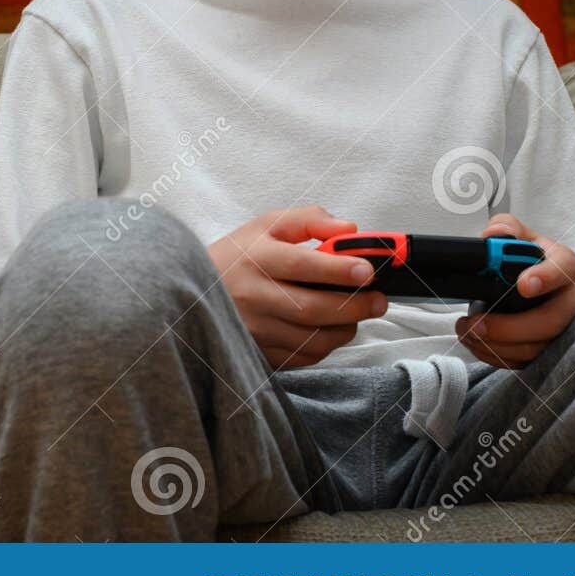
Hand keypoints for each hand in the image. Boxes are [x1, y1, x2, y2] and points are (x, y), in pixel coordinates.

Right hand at [207, 205, 387, 368]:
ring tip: (355, 313)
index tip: (367, 271)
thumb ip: (310, 220)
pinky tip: (330, 327)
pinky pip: (305, 356)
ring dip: (346, 327)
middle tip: (378, 300)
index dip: (339, 269)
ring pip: (314, 338)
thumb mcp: (268, 225)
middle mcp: (253, 296)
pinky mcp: (260, 353)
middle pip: (313, 308)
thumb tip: (349, 230)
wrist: (196, 292)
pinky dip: (327, 344)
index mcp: (256, 259)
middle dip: (355, 305)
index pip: (301, 265)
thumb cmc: (239, 255)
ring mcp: (255, 329)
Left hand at [456, 212, 574, 367]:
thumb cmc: (532, 259)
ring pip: (538, 348)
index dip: (545, 278)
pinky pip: (528, 361)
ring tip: (468, 332)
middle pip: (551, 322)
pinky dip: (498, 356)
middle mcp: (573, 299)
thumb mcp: (520, 236)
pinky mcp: (554, 350)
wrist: (542, 284)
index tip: (522, 285)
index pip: (562, 271)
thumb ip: (506, 227)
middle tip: (476, 324)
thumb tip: (494, 235)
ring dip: (498, 345)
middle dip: (509, 328)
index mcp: (565, 266)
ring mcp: (567, 329)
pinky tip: (478, 344)